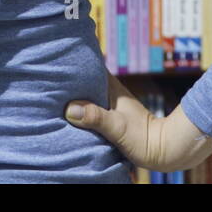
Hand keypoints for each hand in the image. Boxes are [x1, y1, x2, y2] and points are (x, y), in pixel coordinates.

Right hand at [65, 71, 211, 172]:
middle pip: (85, 82)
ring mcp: (109, 106)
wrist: (162, 151)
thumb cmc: (143, 137)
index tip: (57, 60)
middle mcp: (109, 93)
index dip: (75, 62)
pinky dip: (79, 112)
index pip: (90, 67)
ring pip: (86, 96)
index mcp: (111, 87)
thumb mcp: (117, 127)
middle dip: (69, 82)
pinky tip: (66, 116)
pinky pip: (89, 110)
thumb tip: (70, 109)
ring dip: (73, 98)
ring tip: (52, 97)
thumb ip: (96, 117)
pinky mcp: (109, 119)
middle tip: (49, 81)